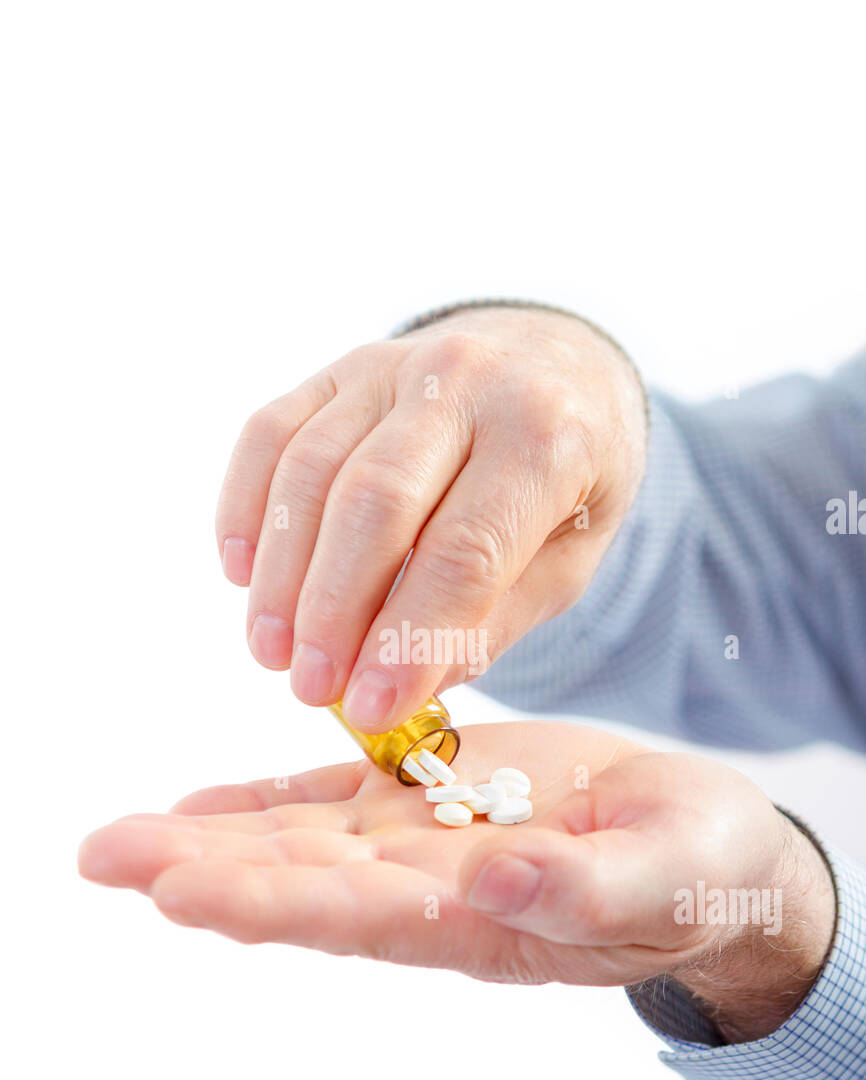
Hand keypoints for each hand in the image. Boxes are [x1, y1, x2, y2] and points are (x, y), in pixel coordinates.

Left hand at [79, 722, 834, 1039]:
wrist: (697, 845)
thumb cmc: (694, 874)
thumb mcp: (666, 878)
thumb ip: (585, 891)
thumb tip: (491, 882)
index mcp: (479, 919)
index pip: (357, 916)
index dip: (269, 904)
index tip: (181, 893)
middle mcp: (427, 890)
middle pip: (299, 883)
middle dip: (201, 871)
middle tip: (106, 856)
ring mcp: (419, 844)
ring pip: (298, 840)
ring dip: (208, 838)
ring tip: (118, 839)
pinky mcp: (426, 798)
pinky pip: (331, 802)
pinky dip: (263, 804)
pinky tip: (198, 804)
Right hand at [217, 306, 646, 730]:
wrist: (558, 366)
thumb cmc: (566, 482)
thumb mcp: (568, 561)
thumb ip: (491, 622)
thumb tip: (403, 687)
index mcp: (547, 438)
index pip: (465, 551)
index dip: (408, 638)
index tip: (370, 709)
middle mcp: (468, 383)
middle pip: (375, 501)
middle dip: (333, 609)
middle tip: (311, 688)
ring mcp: (396, 365)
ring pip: (312, 468)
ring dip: (281, 573)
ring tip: (273, 652)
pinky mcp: (340, 368)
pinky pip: (271, 433)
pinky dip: (245, 508)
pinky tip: (242, 575)